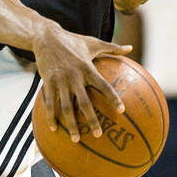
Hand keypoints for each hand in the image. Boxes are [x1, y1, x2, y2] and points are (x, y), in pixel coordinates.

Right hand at [32, 26, 131, 142]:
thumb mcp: (92, 43)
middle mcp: (74, 77)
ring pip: (66, 107)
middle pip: (84, 102)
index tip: (121, 110)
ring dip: (71, 125)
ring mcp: (60, 81)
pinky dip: (51, 117)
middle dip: (91, 120)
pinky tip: (54, 129)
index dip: (113, 98)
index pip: (103, 86)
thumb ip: (112, 48)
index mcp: (87, 68)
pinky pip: (50, 103)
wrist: (46, 36)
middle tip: (98, 135)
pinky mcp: (48, 83)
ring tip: (76, 140)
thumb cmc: (72, 40)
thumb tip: (130, 47)